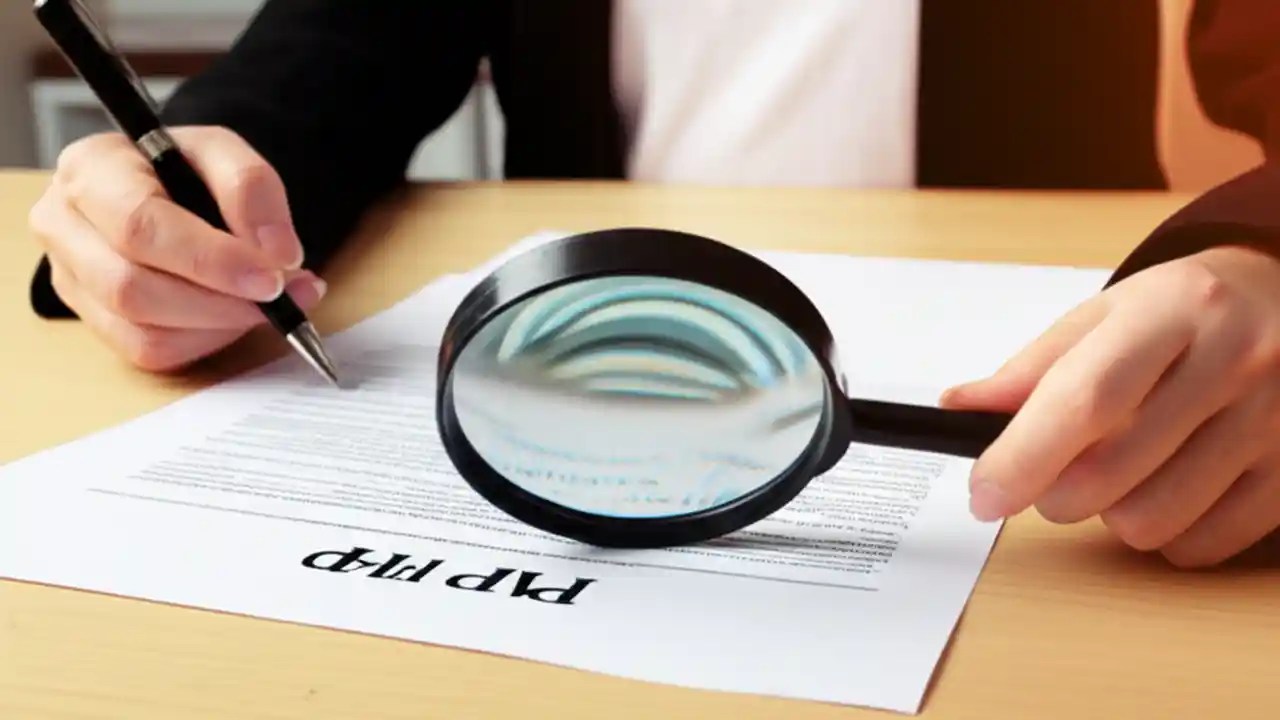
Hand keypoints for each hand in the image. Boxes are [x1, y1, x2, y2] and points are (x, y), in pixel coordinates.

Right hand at [28, 126, 326, 371]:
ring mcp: (72, 279)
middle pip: (132, 289)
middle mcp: (63, 225)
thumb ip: (252, 186)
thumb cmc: (185, 169)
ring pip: (142, 331)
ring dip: (218, 325)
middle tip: (280, 297)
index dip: (211, 259)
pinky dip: (205, 340)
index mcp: (90, 169)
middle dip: (220, 302)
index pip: (140, 225)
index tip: (272, 277)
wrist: (164, 190)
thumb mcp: (223, 152)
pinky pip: (150, 351)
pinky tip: (235, 314)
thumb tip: (278, 253)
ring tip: (266, 304)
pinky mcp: (94, 319)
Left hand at [940, 244, 1279, 567]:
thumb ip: (1031, 369)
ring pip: (1150, 522)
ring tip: (1124, 470)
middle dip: (1055, 493)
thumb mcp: (1107, 315)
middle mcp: (1234, 360)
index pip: (1084, 399)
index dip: (1022, 457)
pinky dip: (1167, 534)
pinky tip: (1170, 487)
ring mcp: (1276, 420)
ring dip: (1111, 514)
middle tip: (1056, 471)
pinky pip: (1202, 545)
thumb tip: (959, 408)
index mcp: (1172, 310)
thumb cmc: (1185, 312)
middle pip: (1109, 475)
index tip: (983, 495)